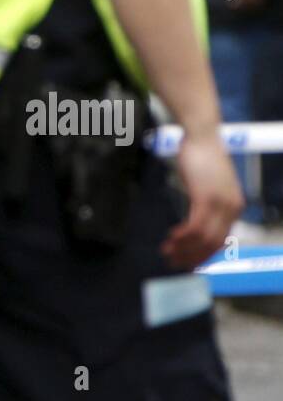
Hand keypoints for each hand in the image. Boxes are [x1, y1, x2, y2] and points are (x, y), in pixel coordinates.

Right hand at [161, 131, 242, 269]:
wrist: (201, 137)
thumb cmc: (202, 159)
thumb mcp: (208, 187)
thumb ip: (206, 205)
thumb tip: (194, 224)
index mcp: (234, 207)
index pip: (221, 242)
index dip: (202, 256)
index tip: (185, 263)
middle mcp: (231, 208)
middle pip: (212, 244)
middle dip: (190, 257)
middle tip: (172, 262)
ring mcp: (220, 204)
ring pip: (203, 239)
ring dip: (183, 249)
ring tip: (166, 251)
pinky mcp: (206, 198)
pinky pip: (194, 226)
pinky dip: (182, 236)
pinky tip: (171, 237)